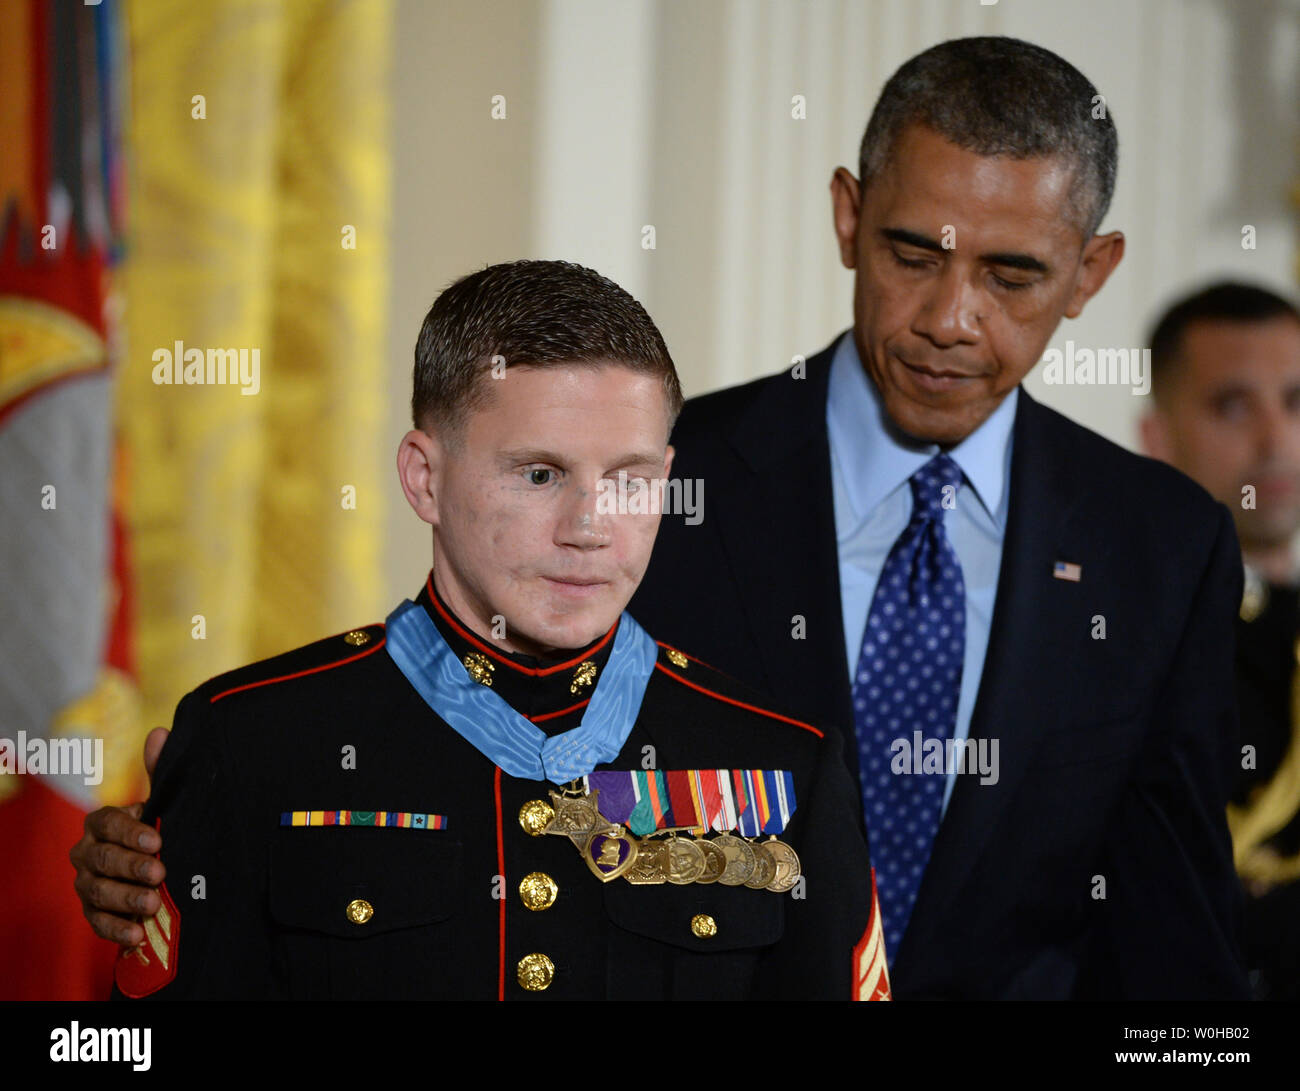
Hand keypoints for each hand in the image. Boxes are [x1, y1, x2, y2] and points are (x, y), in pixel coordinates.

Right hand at [69, 726, 169, 945]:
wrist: (159, 869)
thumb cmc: (159, 830)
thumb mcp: (162, 804)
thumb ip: (160, 773)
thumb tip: (160, 733)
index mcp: (101, 822)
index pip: (108, 823)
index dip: (131, 832)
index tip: (159, 841)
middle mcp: (87, 852)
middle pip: (102, 860)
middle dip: (131, 866)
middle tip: (160, 873)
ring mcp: (86, 884)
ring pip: (98, 892)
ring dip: (125, 899)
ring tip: (153, 904)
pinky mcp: (93, 913)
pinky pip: (98, 923)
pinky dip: (117, 930)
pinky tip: (136, 935)